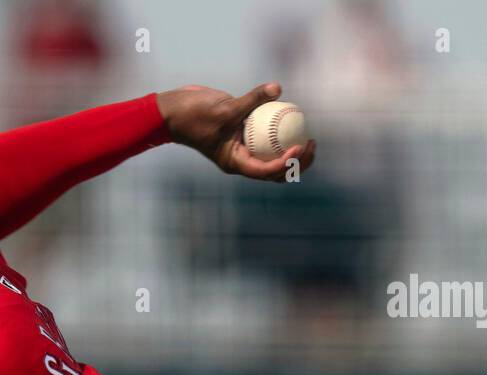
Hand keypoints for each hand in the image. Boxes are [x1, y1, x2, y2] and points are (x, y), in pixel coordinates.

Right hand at [156, 83, 315, 181]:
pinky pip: (267, 138)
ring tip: (310, 138)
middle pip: (275, 172)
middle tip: (311, 144)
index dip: (285, 163)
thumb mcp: (225, 108)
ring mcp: (242, 148)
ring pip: (273, 158)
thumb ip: (252, 99)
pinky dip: (280, 134)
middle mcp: (240, 159)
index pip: (265, 170)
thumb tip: (277, 88)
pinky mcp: (243, 135)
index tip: (298, 147)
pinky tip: (293, 119)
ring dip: (294, 153)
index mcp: (234, 161)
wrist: (175, 111)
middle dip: (297, 163)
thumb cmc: (194, 114)